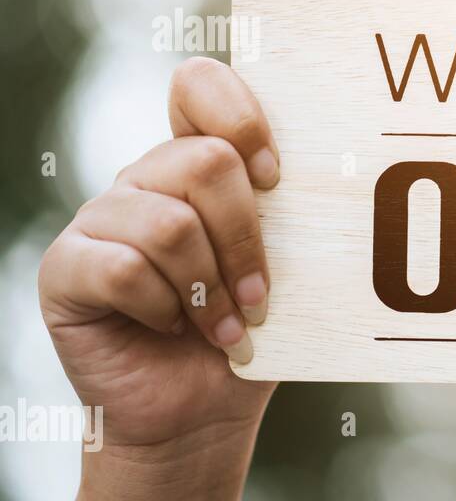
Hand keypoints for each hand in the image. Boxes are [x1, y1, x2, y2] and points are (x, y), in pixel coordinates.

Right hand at [39, 56, 278, 452]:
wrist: (200, 415)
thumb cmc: (251, 334)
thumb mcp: (287, 270)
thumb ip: (293, 219)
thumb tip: (346, 186)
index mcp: (196, 164)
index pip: (199, 85)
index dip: (241, 117)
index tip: (276, 178)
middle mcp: (144, 180)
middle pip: (202, 161)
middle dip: (245, 239)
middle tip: (260, 296)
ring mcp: (99, 220)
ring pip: (168, 223)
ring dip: (211, 287)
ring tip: (227, 327)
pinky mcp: (65, 268)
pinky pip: (125, 268)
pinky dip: (166, 309)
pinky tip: (174, 330)